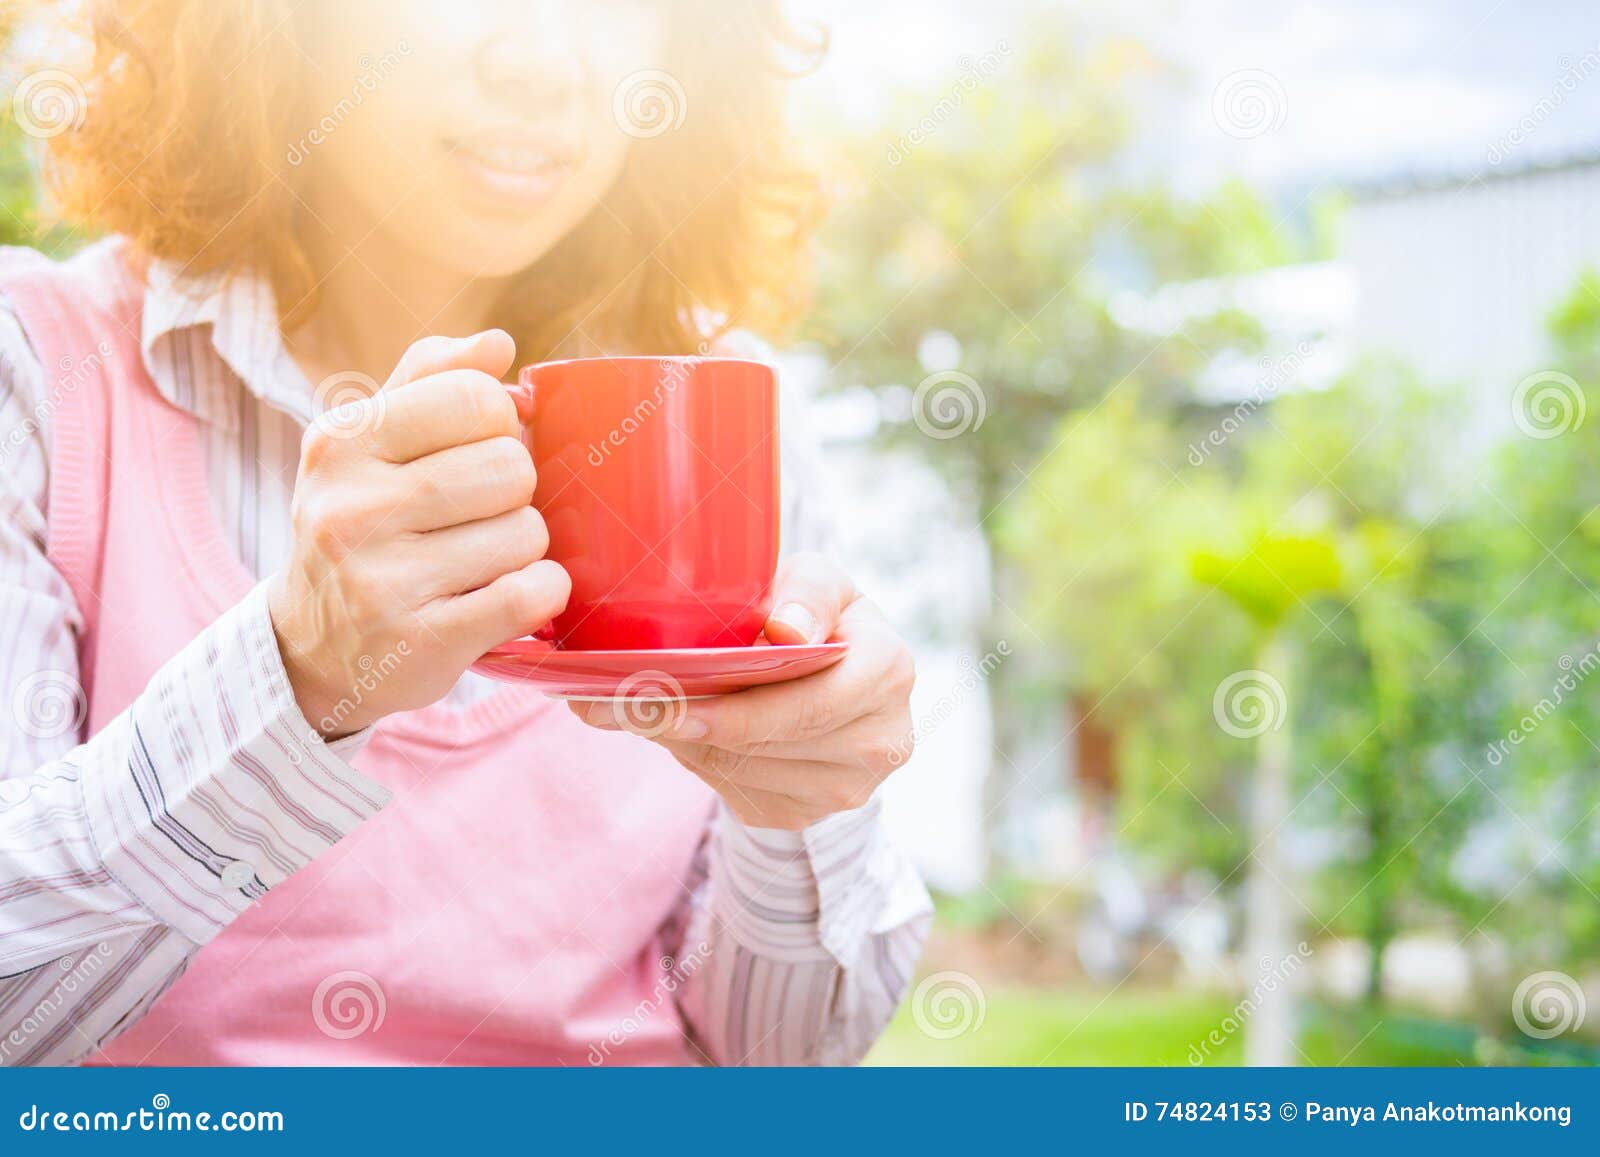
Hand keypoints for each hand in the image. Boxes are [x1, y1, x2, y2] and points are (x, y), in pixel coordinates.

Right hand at [269, 331, 569, 736]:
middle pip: (510, 467)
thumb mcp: (368, 444)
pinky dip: (543, 591)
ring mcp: (382, 581)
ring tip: (484, 558)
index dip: (499, 425)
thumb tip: (498, 343)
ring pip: (526, 532)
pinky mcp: (422, 643)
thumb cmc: (359, 525)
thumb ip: (430, 379)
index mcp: (341, 443)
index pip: (475, 398)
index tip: (477, 452)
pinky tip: (514, 592)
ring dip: (525, 546)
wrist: (311, 647)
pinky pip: (529, 594)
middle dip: (516, 490)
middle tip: (482, 513)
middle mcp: (351, 509)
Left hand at [570, 553, 915, 829]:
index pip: (807, 702)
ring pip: (740, 773)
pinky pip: (734, 793)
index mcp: (888, 672)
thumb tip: (785, 628)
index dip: (731, 706)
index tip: (660, 695)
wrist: (834, 678)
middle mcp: (879, 742)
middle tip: (617, 704)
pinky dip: (697, 760)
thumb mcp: (817, 581)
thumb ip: (806, 591)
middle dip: (686, 724)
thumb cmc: (817, 615)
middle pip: (764, 743)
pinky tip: (679, 730)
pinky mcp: (804, 816)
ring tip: (635, 709)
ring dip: (683, 743)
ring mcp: (844, 789)